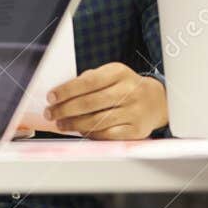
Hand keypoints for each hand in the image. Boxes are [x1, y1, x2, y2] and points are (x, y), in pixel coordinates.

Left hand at [45, 63, 166, 140]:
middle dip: (65, 109)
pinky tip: (80, 131)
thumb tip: (60, 95)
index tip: (51, 97)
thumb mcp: (111, 76)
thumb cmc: (125, 88)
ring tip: (61, 124)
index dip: (67, 90)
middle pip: (90, 102)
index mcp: (119, 72)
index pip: (88, 81)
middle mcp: (129, 91)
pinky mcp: (136, 130)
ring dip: (74, 124)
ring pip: (97, 121)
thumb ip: (89, 81)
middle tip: (51, 113)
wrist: (157, 102)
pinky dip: (91, 134)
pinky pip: (107, 134)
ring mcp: (134, 111)